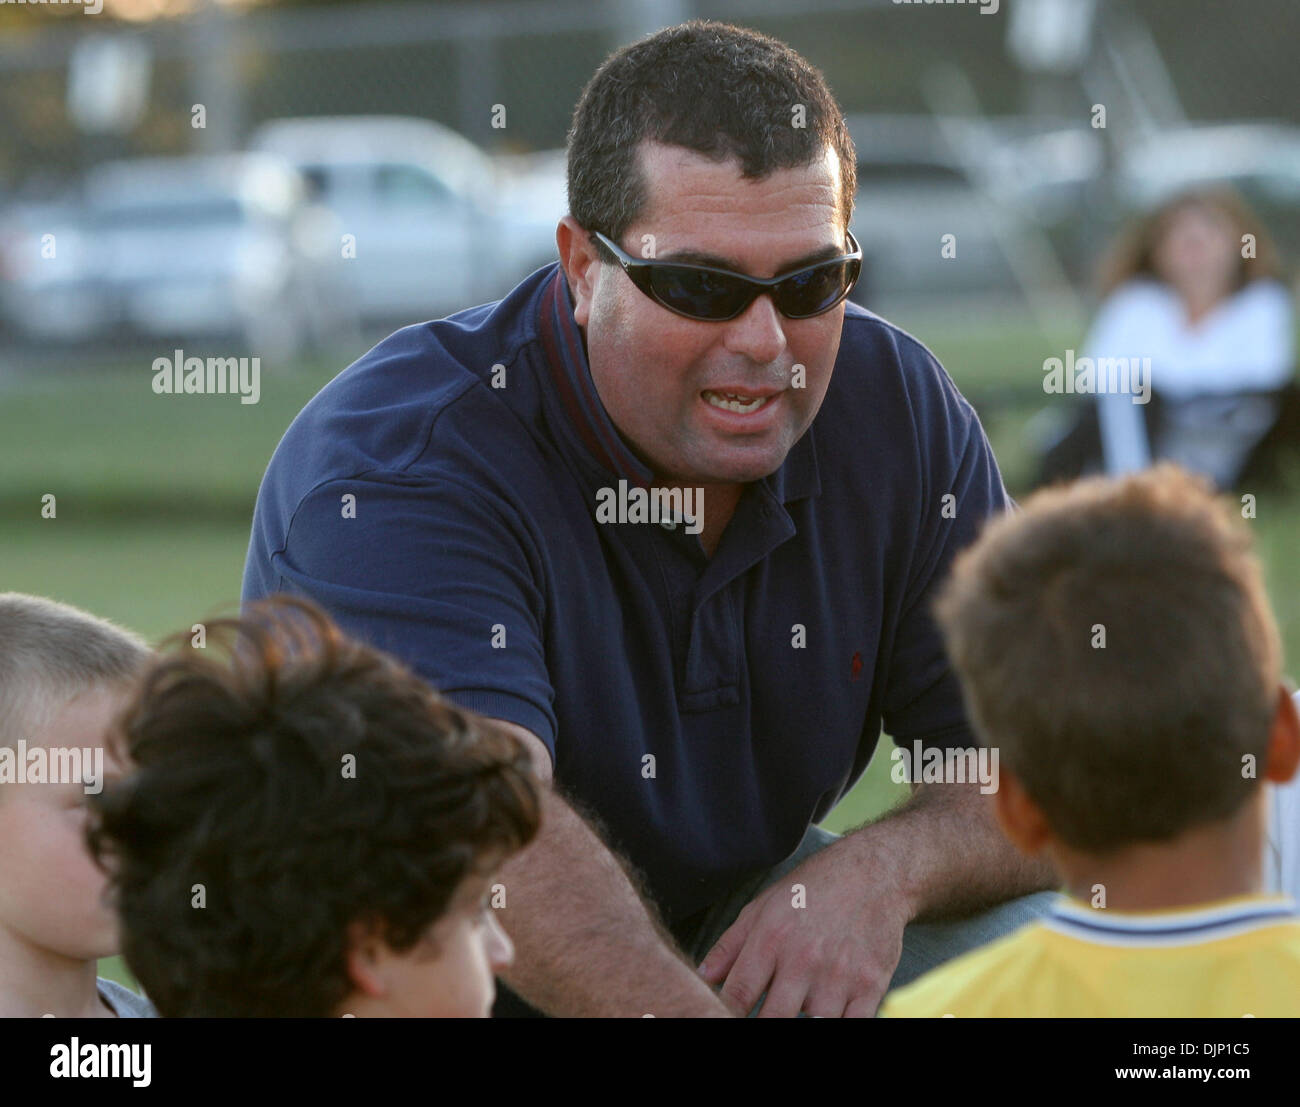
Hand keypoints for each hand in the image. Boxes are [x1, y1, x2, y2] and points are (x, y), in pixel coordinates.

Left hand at [697, 834, 911, 1017]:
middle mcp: (804, 958)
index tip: (722, 1017)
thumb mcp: (763, 907)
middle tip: (765, 1014)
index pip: (738, 994)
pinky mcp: (871, 984)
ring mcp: (839, 974)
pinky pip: (853, 1025)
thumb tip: (702, 977)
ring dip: (804, 1021)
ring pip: (814, 1025)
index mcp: (771, 938)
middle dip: (765, 1023)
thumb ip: (730, 945)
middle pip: (774, 1019)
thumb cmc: (811, 891)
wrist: (872, 873)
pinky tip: (830, 1012)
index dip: (725, 1014)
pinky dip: (840, 1024)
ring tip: (800, 1005)